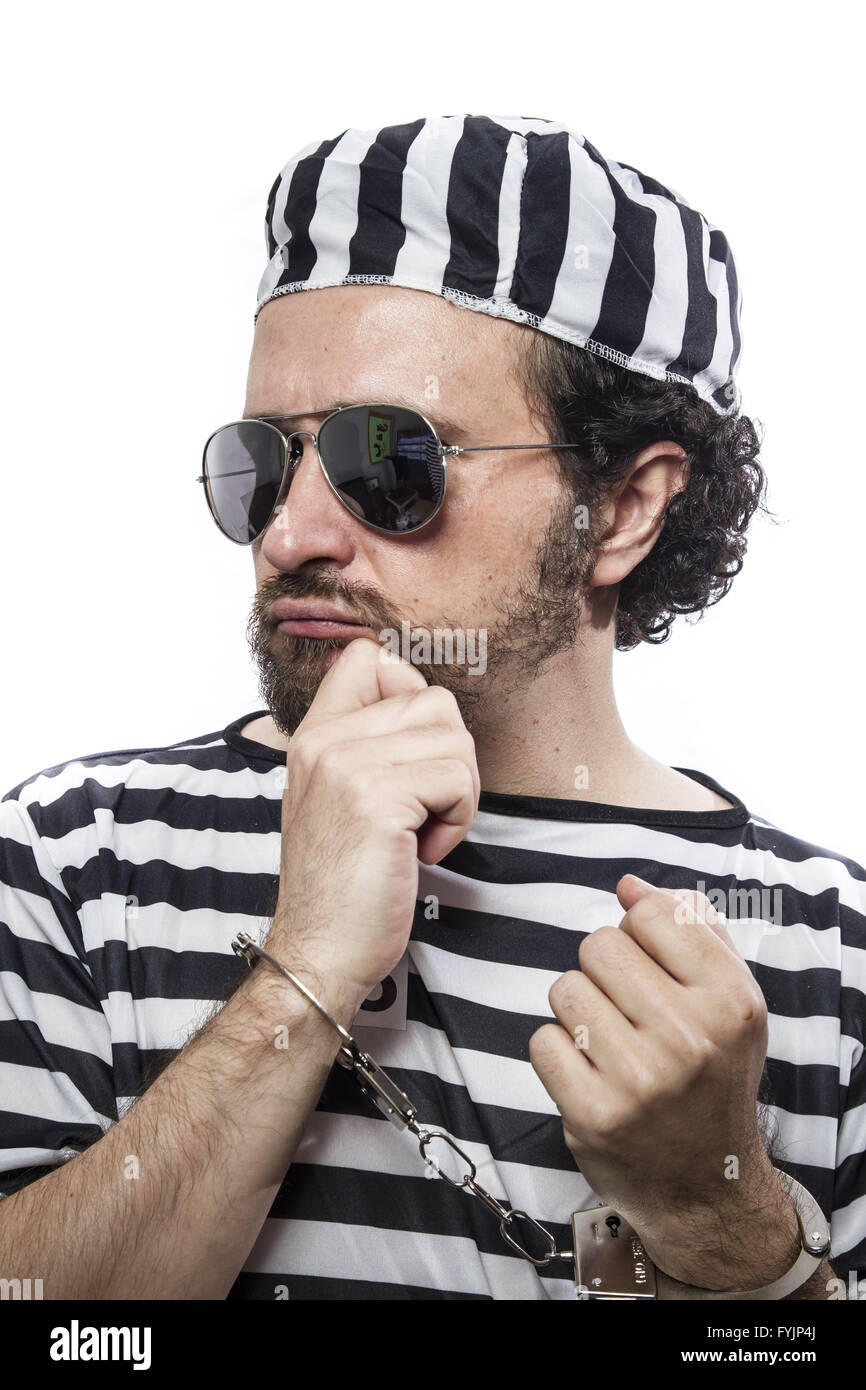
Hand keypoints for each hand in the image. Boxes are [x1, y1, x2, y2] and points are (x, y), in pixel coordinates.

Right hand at [266, 637, 479, 1008]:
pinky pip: (458, 778)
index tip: (407, 757)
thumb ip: (366, 743)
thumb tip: (423, 699)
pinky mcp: (378, 799)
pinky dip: (457, 821)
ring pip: (455, 737)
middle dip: (449, 760)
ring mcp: (347, 765)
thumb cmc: (344, 883)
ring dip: (457, 793)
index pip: (369, 657)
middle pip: (434, 700)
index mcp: (313, 734)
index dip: (409, 695)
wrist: (320, 951)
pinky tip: (422, 853)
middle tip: (421, 813)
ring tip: (419, 834)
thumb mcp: (339, 796)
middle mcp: (324, 740)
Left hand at [529, 874, 799, 1288]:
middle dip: (604, 970)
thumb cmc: (713, 1076)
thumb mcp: (730, 999)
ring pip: (565, 988)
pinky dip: (559, 1053)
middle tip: (628, 1011)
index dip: (641, 934)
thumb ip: (690, 928)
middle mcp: (689, 1038)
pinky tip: (591, 1074)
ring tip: (611, 1043)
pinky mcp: (593, 1114)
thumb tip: (628, 885)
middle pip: (598, 945)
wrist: (707, 1183)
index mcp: (730, 1001)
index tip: (654, 969)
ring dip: (578, 1011)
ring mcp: (639, 1080)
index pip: (652, 913)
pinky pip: (543, 1040)